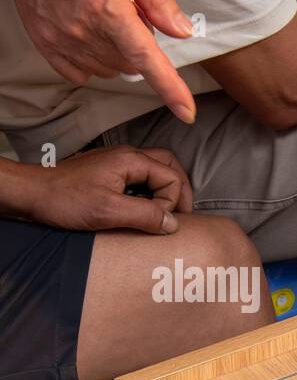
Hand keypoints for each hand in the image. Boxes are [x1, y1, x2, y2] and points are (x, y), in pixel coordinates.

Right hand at [10, 0, 196, 123]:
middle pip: (131, 64)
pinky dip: (91, 62)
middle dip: (137, 45)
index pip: (148, 61)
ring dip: (115, 53)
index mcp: (109, 12)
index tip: (187, 111)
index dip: (171, 89)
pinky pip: (79, 73)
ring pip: (109, 70)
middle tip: (127, 14)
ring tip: (104, 18)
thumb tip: (181, 31)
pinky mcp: (44, 43)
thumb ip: (157, 0)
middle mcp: (85, 32)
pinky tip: (90, 38)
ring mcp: (61, 40)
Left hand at [18, 146, 193, 233]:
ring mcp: (117, 162)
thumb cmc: (65, 200)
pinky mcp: (109, 172)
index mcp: (130, 160)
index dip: (170, 203)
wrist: (33, 193)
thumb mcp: (109, 211)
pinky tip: (144, 207)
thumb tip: (173, 224)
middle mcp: (127, 156)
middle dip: (180, 189)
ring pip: (156, 169)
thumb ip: (145, 215)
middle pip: (169, 165)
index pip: (171, 178)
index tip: (156, 221)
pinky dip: (151, 190)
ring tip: (166, 212)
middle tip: (181, 214)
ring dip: (167, 189)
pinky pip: (141, 176)